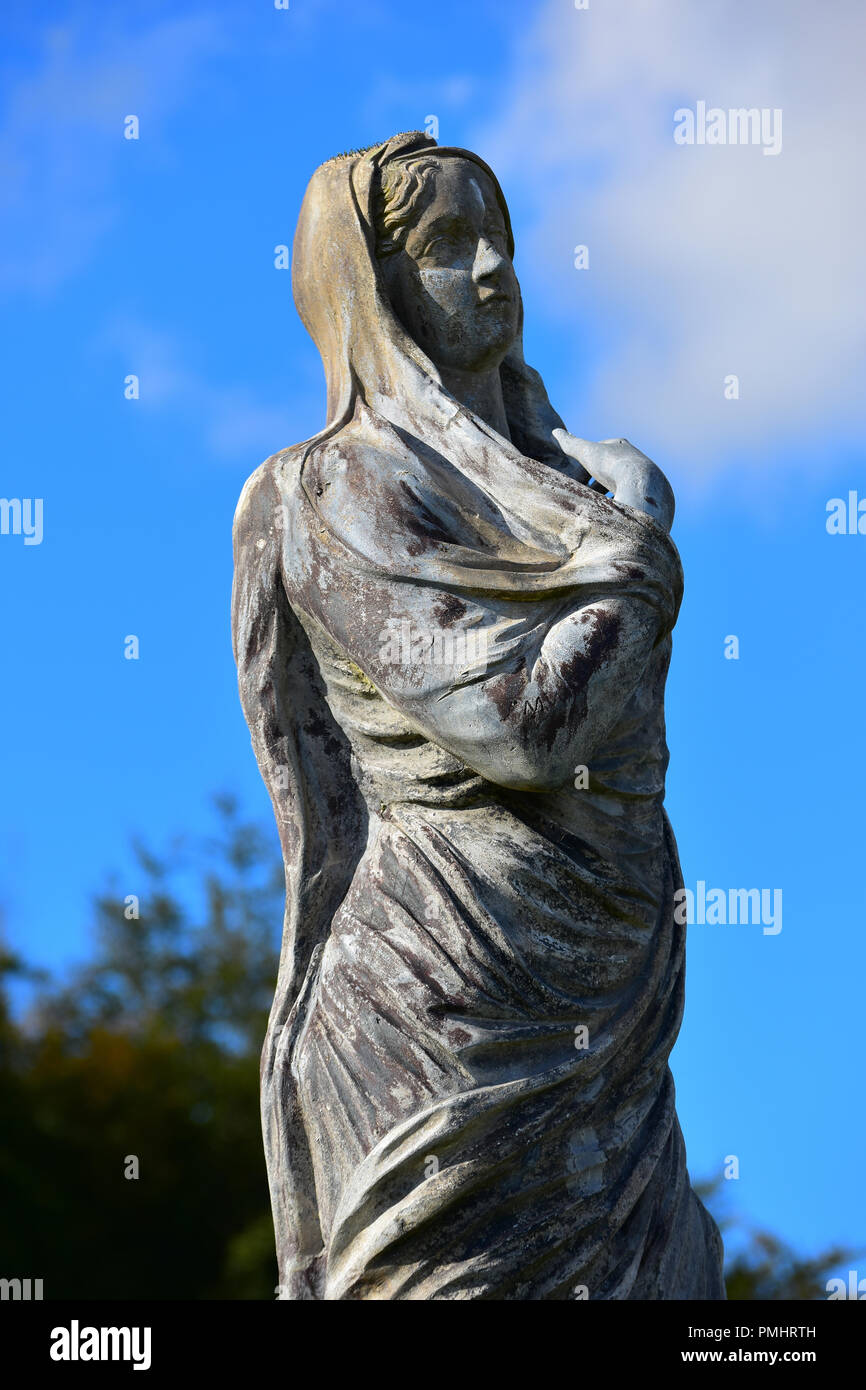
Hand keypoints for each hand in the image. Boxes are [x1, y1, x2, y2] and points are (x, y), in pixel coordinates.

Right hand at [552, 430, 674, 532]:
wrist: (642, 486)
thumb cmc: (613, 466)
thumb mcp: (587, 453)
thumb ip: (571, 444)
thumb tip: (555, 431)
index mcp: (622, 448)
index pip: (601, 453)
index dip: (586, 465)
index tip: (576, 479)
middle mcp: (636, 461)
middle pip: (612, 472)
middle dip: (597, 483)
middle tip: (584, 495)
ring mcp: (645, 480)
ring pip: (622, 487)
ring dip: (608, 496)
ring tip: (596, 508)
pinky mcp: (650, 498)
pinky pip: (632, 502)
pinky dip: (620, 507)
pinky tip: (612, 516)